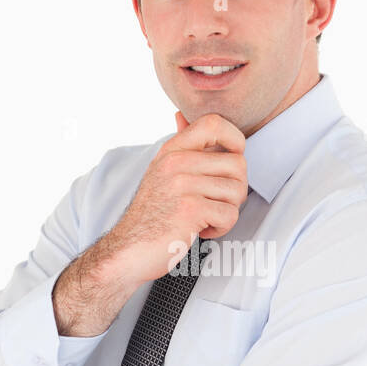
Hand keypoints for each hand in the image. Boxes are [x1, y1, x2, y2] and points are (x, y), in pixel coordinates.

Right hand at [105, 111, 248, 283]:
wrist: (128, 249)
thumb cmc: (150, 215)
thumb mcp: (161, 171)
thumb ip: (179, 145)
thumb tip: (182, 116)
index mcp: (172, 150)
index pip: (214, 123)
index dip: (235, 139)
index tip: (231, 159)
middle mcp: (176, 163)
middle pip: (237, 163)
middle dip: (236, 189)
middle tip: (216, 202)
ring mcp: (182, 185)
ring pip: (237, 191)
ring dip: (227, 211)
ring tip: (205, 217)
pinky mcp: (190, 209)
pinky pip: (230, 214)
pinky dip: (221, 228)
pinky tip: (200, 229)